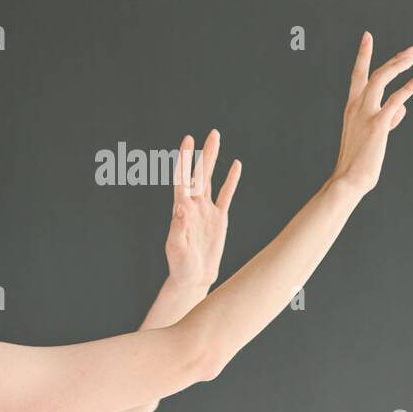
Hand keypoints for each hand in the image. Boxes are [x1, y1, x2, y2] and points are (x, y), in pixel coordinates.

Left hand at [164, 129, 241, 287]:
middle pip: (200, 174)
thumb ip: (178, 228)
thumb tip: (180, 207)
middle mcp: (194, 205)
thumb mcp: (177, 248)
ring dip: (214, 160)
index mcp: (181, 210)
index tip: (187, 142)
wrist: (194, 277)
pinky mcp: (219, 218)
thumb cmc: (181, 265)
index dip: (185, 161)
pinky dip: (231, 181)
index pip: (182, 179)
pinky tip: (235, 166)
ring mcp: (207, 210)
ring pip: (212, 179)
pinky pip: (226, 195)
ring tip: (217, 140)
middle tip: (211, 133)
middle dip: (204, 154)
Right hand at [329, 30, 412, 195]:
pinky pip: (395, 100)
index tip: (368, 37)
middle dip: (391, 58)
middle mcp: (356, 107)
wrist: (348, 179)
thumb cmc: (359, 161)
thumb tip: (401, 109)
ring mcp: (366, 114)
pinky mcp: (378, 124)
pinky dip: (408, 88)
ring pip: (381, 79)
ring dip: (398, 65)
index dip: (363, 55)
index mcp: (352, 108)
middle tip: (411, 50)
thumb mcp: (373, 136)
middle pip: (373, 73)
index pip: (357, 75)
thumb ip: (387, 119)